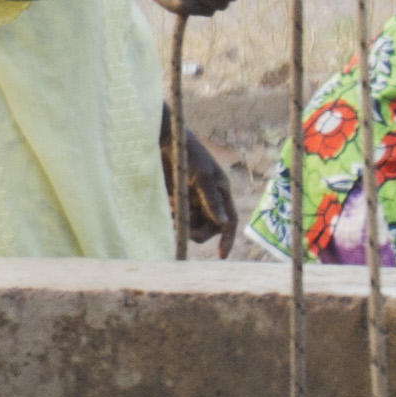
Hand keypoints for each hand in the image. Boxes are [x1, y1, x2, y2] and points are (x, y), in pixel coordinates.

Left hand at [163, 109, 240, 253]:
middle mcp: (209, 200)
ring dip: (182, 223)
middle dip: (196, 231)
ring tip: (172, 208)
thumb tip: (224, 223)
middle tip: (180, 227)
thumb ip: (212, 200)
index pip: (229, 222)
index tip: (220, 255)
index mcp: (221, 192)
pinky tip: (169, 204)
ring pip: (192, 225)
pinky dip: (174, 216)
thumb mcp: (202, 177)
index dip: (227, 239)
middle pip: (208, 228)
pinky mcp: (178, 201)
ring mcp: (193, 201)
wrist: (166, 141)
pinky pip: (179, 218)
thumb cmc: (188, 154)